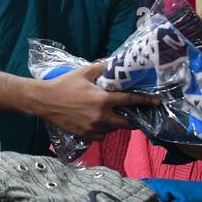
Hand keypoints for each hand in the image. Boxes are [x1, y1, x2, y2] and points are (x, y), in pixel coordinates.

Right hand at [32, 62, 160, 139]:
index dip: (145, 101)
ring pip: (112, 130)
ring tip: (110, 116)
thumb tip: (113, 64)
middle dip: (132, 120)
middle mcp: (101, 116)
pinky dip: (102, 131)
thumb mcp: (84, 72)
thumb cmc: (64, 84)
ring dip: (114, 124)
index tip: (156, 102)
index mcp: (103, 100)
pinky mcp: (85, 135)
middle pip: (126, 123)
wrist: (44, 100)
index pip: (130, 100)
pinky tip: (97, 123)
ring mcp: (93, 128)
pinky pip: (100, 136)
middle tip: (133, 115)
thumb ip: (101, 68)